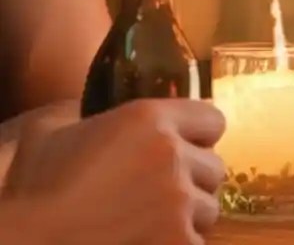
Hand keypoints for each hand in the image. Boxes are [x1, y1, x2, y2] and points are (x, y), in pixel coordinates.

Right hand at [2, 99, 225, 243]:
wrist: (30, 242)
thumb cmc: (34, 190)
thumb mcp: (49, 133)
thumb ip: (82, 114)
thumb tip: (91, 111)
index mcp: (149, 119)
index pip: (212, 119)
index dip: (199, 135)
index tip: (185, 146)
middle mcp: (173, 155)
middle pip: (214, 166)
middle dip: (192, 179)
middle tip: (160, 191)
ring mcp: (180, 201)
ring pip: (209, 206)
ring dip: (188, 214)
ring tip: (153, 220)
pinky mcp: (179, 241)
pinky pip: (197, 241)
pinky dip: (178, 242)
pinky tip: (148, 239)